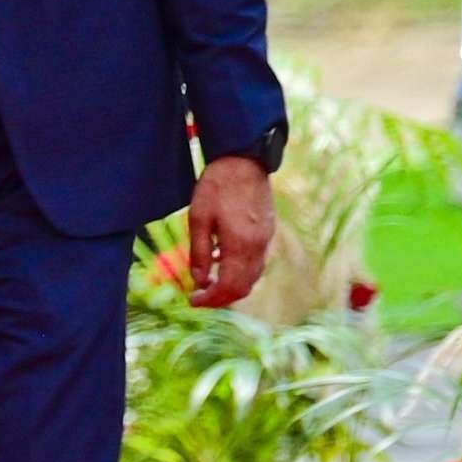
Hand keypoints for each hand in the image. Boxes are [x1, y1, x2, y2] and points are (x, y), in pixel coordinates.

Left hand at [185, 154, 275, 309]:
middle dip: (221, 298)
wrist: (244, 161)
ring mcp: (266, 240)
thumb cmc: (217, 187)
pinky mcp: (268, 232)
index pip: (230, 287)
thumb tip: (199, 280)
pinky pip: (256, 262)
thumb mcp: (198, 218)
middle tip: (199, 296)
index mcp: (241, 245)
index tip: (193, 300)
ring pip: (253, 277)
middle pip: (244, 287)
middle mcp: (258, 246)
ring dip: (232, 286)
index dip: (211, 299)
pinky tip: (222, 261)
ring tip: (208, 282)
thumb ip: (200, 252)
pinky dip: (240, 271)